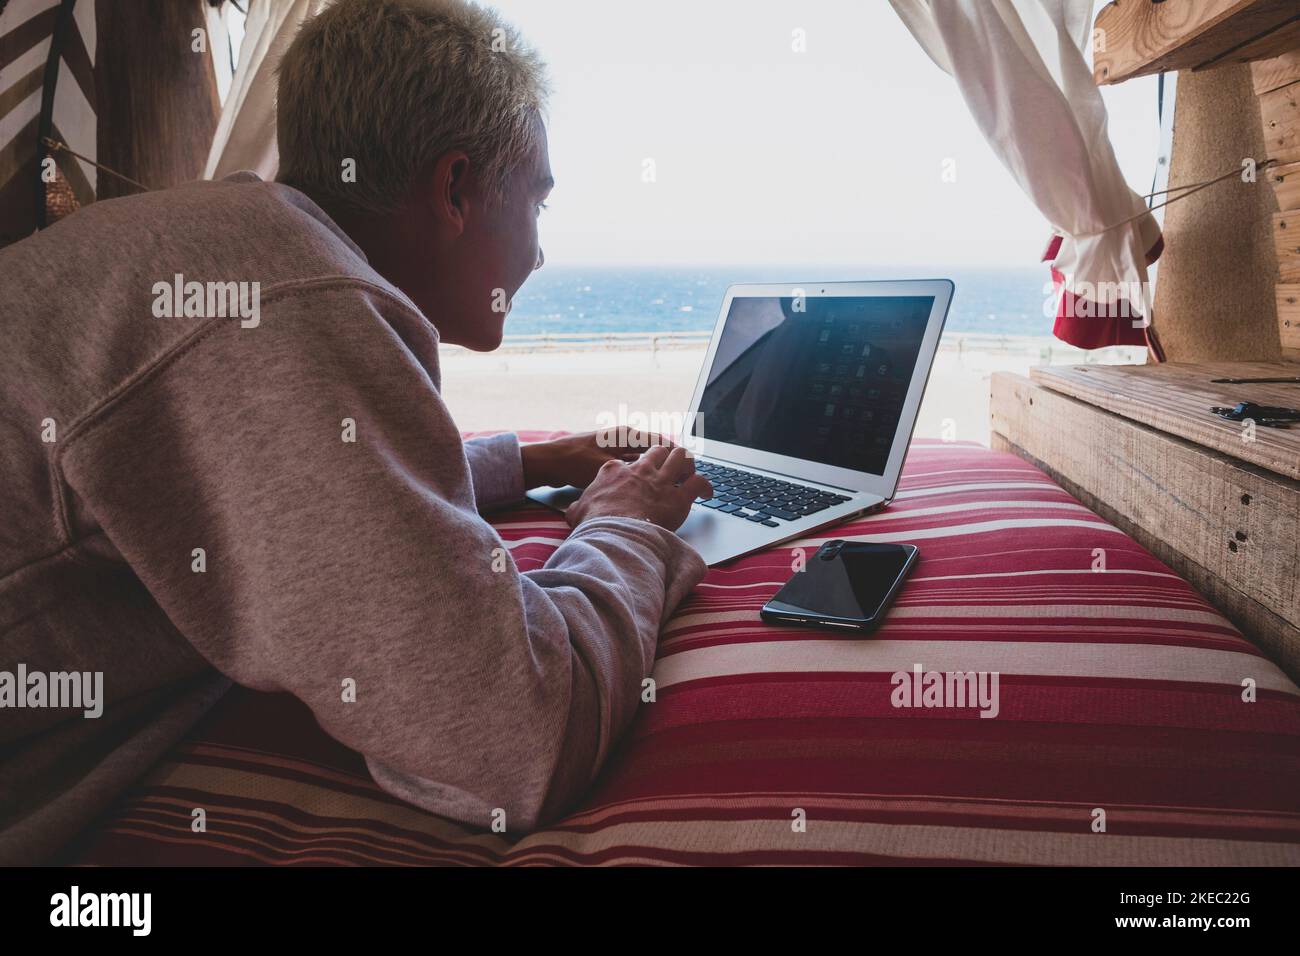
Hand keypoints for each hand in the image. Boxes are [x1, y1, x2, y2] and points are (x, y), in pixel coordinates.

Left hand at [521, 428, 672, 488]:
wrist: (548, 462)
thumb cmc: (575, 462)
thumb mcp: (609, 467)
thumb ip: (635, 471)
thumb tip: (658, 479)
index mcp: (626, 435)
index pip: (662, 442)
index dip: (678, 456)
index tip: (691, 471)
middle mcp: (623, 438)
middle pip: (655, 450)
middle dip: (670, 465)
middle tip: (684, 481)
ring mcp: (615, 447)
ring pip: (644, 459)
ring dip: (655, 471)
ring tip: (669, 487)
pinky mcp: (608, 458)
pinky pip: (632, 465)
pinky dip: (641, 475)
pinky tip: (645, 489)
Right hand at [566, 445, 712, 530]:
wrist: (612, 532)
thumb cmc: (594, 524)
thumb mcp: (578, 511)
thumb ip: (578, 508)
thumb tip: (572, 513)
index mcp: (613, 469)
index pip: (629, 459)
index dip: (638, 465)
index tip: (641, 472)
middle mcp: (639, 469)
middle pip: (658, 450)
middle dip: (667, 457)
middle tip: (671, 468)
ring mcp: (660, 480)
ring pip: (681, 457)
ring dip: (687, 464)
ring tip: (690, 473)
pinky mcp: (678, 496)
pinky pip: (698, 482)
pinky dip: (705, 486)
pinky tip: (707, 493)